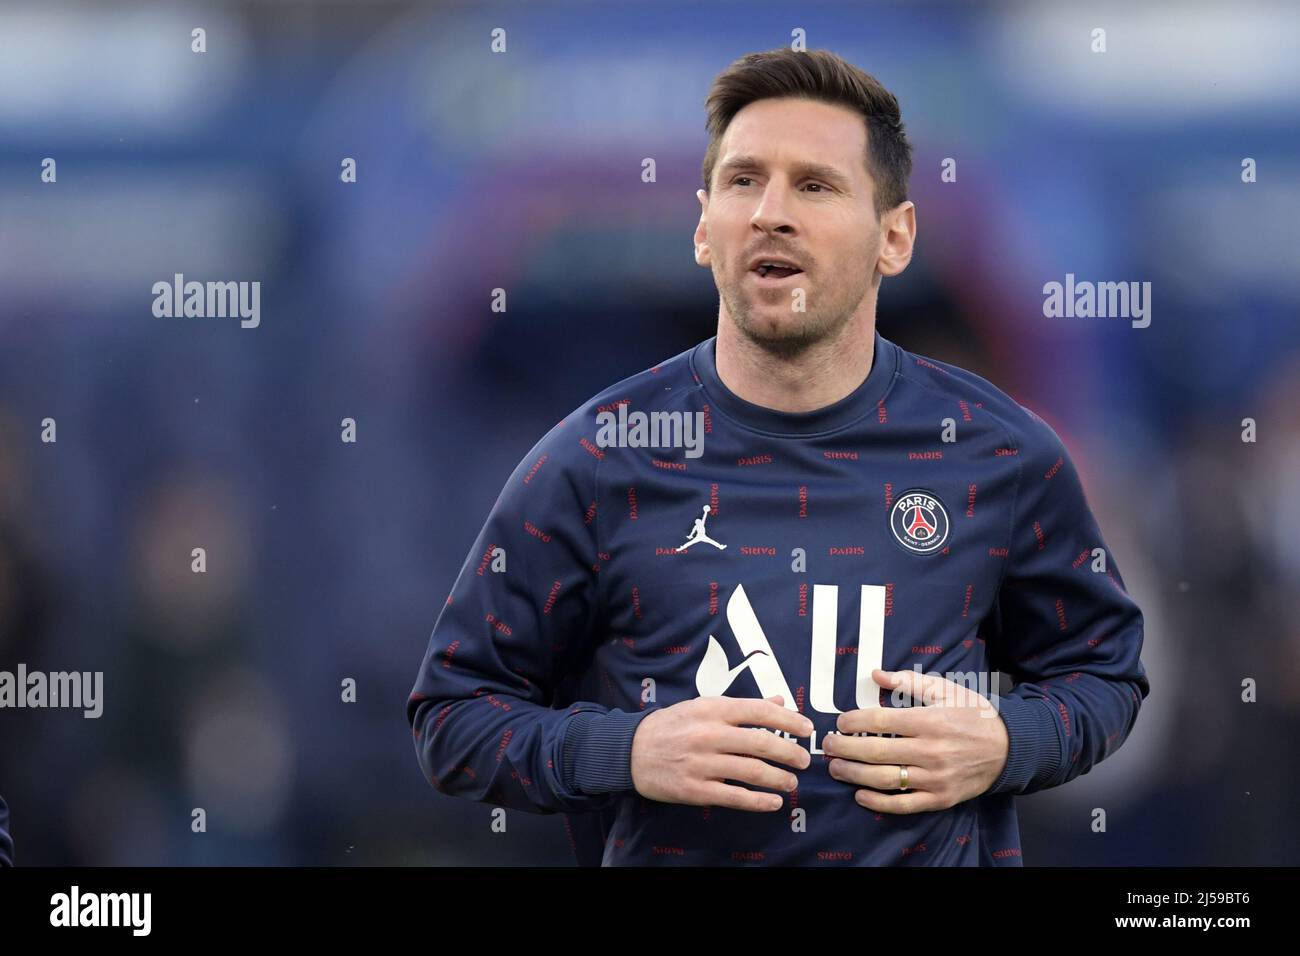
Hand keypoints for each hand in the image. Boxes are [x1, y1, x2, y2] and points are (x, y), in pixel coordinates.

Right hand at [631, 695, 813, 811]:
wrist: (630, 750)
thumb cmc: (672, 725)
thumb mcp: (703, 706)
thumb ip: (742, 706)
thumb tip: (779, 700)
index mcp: (712, 709)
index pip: (759, 711)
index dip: (789, 719)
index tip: (807, 728)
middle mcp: (709, 734)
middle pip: (761, 742)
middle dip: (790, 752)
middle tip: (804, 760)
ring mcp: (702, 763)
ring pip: (752, 771)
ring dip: (779, 779)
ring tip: (791, 782)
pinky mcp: (695, 789)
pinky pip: (734, 797)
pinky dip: (759, 802)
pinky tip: (773, 803)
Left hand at [823, 669, 1009, 813]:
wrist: (1009, 749)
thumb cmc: (973, 715)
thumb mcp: (945, 690)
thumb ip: (909, 682)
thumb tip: (876, 675)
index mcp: (929, 721)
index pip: (880, 720)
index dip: (853, 721)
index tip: (840, 722)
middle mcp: (931, 750)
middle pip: (876, 751)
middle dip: (844, 748)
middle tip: (827, 745)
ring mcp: (935, 778)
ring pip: (885, 779)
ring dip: (853, 774)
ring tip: (835, 767)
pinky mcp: (939, 798)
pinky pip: (904, 804)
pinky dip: (878, 802)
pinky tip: (860, 794)